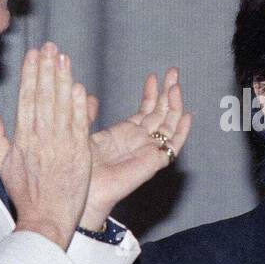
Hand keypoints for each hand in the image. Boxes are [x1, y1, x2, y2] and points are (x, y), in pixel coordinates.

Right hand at [0, 43, 90, 249]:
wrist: (45, 219)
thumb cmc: (25, 195)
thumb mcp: (3, 164)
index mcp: (22, 140)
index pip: (27, 99)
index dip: (31, 75)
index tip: (34, 56)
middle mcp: (41, 139)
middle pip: (43, 97)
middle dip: (47, 70)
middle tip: (50, 48)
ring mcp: (61, 146)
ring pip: (61, 107)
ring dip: (63, 81)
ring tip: (64, 59)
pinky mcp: (79, 155)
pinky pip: (79, 126)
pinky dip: (79, 107)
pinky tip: (79, 88)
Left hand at [79, 68, 192, 229]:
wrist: (82, 191)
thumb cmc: (78, 169)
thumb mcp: (79, 131)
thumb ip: (86, 112)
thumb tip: (87, 93)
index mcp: (125, 134)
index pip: (146, 111)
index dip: (151, 94)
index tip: (153, 77)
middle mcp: (140, 141)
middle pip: (162, 114)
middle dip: (168, 92)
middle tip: (173, 72)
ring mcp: (148, 151)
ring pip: (170, 125)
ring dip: (175, 104)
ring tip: (176, 84)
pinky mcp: (154, 162)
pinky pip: (174, 146)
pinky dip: (182, 131)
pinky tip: (186, 114)